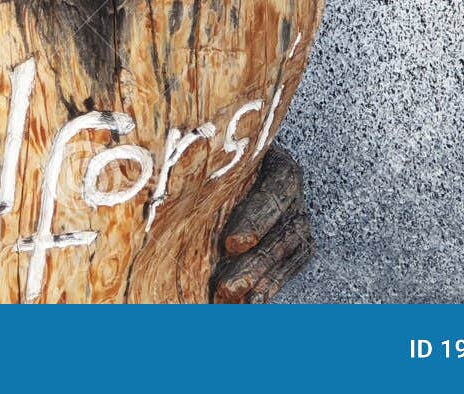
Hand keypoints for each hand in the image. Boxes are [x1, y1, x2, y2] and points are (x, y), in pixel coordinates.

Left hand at [210, 145, 312, 302]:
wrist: (230, 160)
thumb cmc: (217, 159)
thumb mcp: (213, 159)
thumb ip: (200, 172)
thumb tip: (167, 183)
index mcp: (276, 164)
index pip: (274, 190)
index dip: (255, 219)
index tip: (231, 244)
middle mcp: (292, 193)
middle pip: (280, 230)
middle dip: (254, 263)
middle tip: (226, 287)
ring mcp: (295, 219)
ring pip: (285, 254)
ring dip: (259, 281)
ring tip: (231, 300)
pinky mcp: (294, 245)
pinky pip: (286, 269)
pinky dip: (267, 288)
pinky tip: (249, 304)